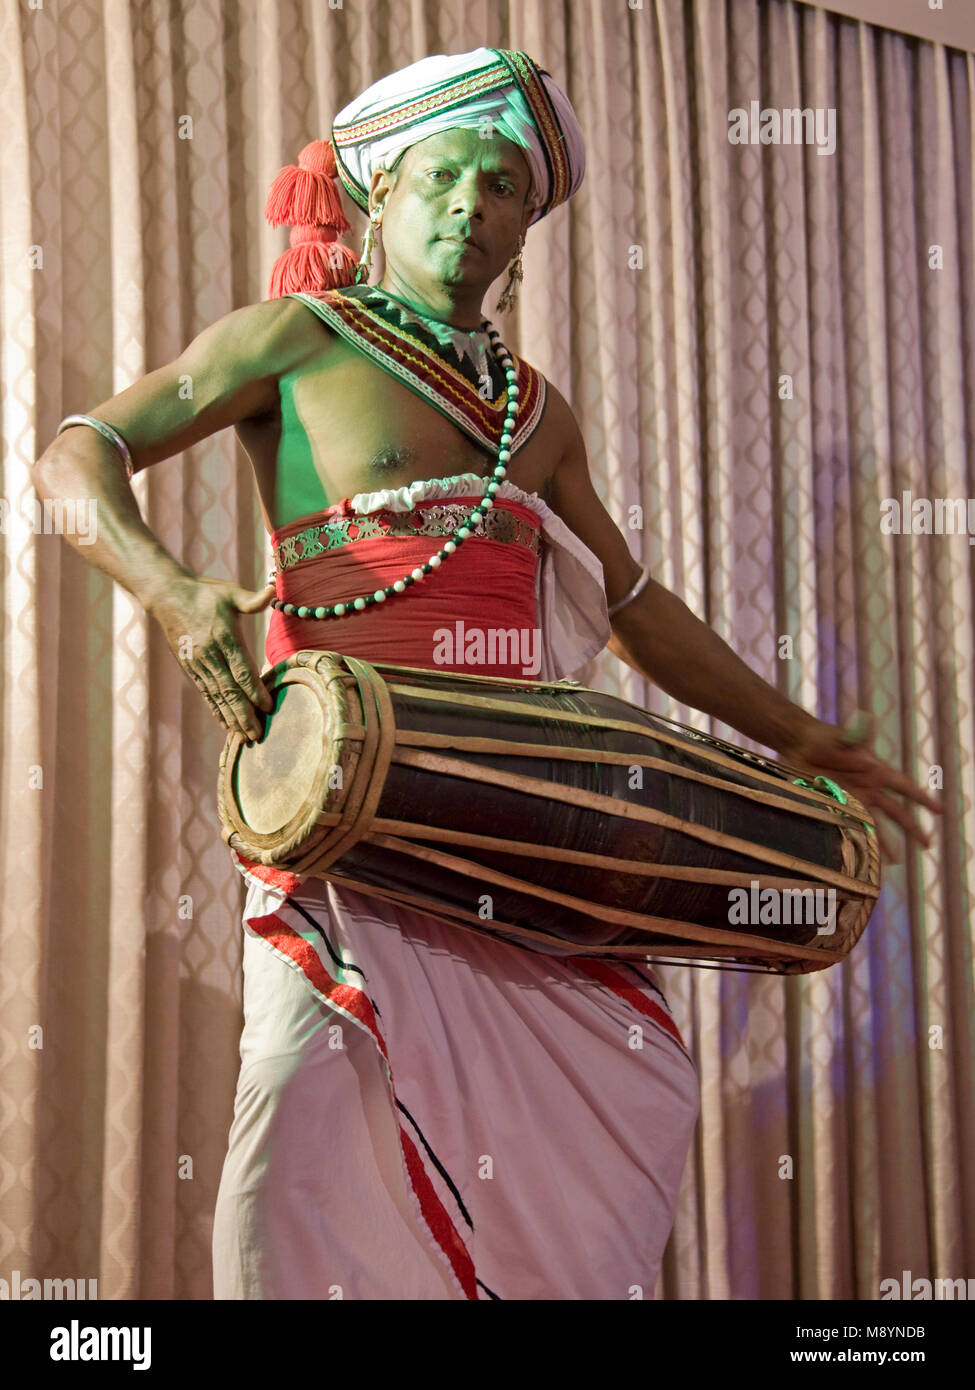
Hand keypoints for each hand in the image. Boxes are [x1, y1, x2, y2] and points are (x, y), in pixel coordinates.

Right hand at [150, 574, 276, 739]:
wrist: (167, 596)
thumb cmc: (204, 593)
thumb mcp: (229, 592)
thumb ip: (252, 599)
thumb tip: (274, 591)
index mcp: (224, 637)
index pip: (242, 670)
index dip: (255, 691)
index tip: (268, 707)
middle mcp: (210, 654)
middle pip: (229, 690)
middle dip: (244, 714)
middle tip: (258, 735)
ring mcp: (198, 663)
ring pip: (217, 696)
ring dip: (231, 718)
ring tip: (245, 737)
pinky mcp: (190, 668)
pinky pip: (205, 693)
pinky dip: (215, 709)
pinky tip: (225, 724)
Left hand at [775, 713, 942, 862]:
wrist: (799, 745)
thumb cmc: (823, 737)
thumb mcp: (842, 737)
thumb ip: (855, 734)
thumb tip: (867, 719)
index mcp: (876, 770)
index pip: (904, 787)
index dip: (921, 798)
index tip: (939, 811)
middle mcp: (869, 788)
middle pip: (896, 812)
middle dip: (912, 828)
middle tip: (928, 845)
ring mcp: (854, 798)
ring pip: (875, 824)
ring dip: (886, 842)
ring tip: (896, 861)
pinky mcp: (837, 805)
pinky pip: (852, 826)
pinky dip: (859, 839)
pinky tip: (864, 855)